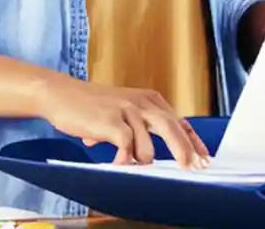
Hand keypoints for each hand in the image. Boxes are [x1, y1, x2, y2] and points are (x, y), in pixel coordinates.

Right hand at [32, 76, 209, 169]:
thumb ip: (140, 127)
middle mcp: (140, 102)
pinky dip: (124, 160)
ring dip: (142, 161)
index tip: (204, 158)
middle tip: (192, 169)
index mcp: (148, 99)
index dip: (193, 141)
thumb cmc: (91, 106)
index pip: (178, 121)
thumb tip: (154, 154)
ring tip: (131, 163)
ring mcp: (125, 110)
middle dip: (184, 151)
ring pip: (147, 145)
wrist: (61, 94)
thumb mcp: (123, 110)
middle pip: (171, 128)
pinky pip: (125, 147)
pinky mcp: (109, 121)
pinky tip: (117, 164)